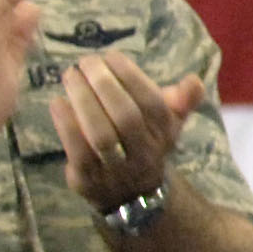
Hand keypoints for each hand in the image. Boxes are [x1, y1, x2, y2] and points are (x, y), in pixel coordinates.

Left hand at [53, 48, 206, 215]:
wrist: (131, 195)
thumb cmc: (145, 143)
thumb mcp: (169, 123)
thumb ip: (183, 100)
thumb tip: (194, 82)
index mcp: (164, 133)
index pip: (152, 102)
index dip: (131, 76)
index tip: (110, 56)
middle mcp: (145, 153)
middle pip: (126, 117)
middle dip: (104, 84)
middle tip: (86, 62)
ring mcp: (116, 169)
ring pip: (101, 135)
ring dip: (83, 101)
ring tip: (70, 76)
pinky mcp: (88, 179)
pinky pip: (76, 150)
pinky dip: (65, 123)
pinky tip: (58, 102)